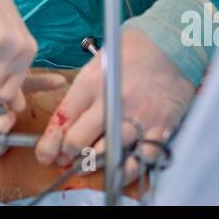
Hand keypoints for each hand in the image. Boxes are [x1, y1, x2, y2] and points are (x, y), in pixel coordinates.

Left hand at [34, 28, 192, 183]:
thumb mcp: (99, 63)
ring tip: (89, 165)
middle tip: (67, 159)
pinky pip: (138, 161)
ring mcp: (136, 118)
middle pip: (79, 140)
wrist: (172, 47)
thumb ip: (82, 93)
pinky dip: (125, 172)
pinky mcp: (159, 129)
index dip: (50, 141)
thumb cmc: (132, 53)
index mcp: (92, 82)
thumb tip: (66, 124)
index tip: (46, 153)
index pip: (63, 118)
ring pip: (106, 155)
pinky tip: (117, 172)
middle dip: (68, 154)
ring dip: (93, 164)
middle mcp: (112, 102)